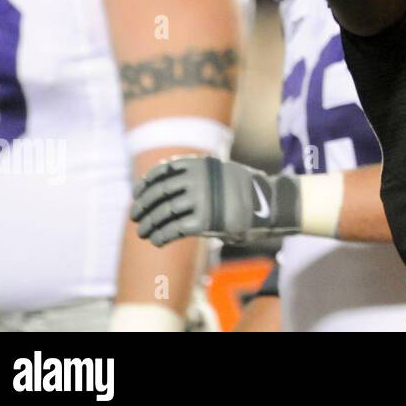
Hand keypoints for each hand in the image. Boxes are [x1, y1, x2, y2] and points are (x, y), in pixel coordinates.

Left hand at [131, 156, 300, 246]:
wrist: (269, 206)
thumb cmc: (244, 191)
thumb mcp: (220, 172)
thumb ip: (196, 174)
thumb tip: (163, 184)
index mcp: (199, 163)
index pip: (162, 171)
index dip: (146, 184)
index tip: (138, 194)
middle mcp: (197, 178)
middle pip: (159, 193)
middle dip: (143, 206)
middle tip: (136, 217)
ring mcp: (201, 199)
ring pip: (163, 213)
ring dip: (149, 224)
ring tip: (143, 232)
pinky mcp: (204, 221)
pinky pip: (173, 230)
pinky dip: (162, 236)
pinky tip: (158, 241)